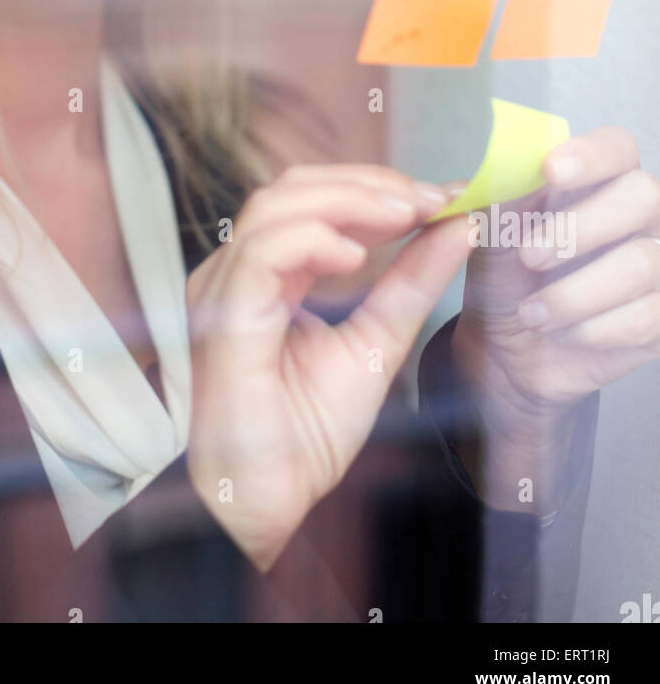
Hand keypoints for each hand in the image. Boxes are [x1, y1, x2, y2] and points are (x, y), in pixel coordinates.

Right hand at [184, 164, 470, 569]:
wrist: (271, 499)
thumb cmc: (307, 433)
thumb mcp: (379, 342)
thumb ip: (412, 282)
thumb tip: (459, 225)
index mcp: (269, 275)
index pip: (314, 202)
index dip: (376, 189)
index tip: (441, 195)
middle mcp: (239, 271)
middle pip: (293, 188)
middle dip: (366, 183)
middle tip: (429, 197)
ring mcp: (224, 288)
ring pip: (275, 205)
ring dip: (348, 201)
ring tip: (405, 214)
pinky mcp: (224, 314)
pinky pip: (262, 252)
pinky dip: (313, 240)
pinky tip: (357, 254)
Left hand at [449, 126, 659, 505]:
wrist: (511, 359)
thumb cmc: (498, 286)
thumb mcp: (488, 239)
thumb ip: (498, 202)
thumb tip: (489, 171)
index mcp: (594, 179)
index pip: (614, 147)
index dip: (588, 154)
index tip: (548, 169)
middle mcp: (638, 214)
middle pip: (639, 199)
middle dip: (580, 229)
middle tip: (528, 257)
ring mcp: (658, 266)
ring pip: (645, 261)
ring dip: (582, 287)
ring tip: (534, 312)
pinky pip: (650, 315)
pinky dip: (599, 327)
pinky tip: (562, 337)